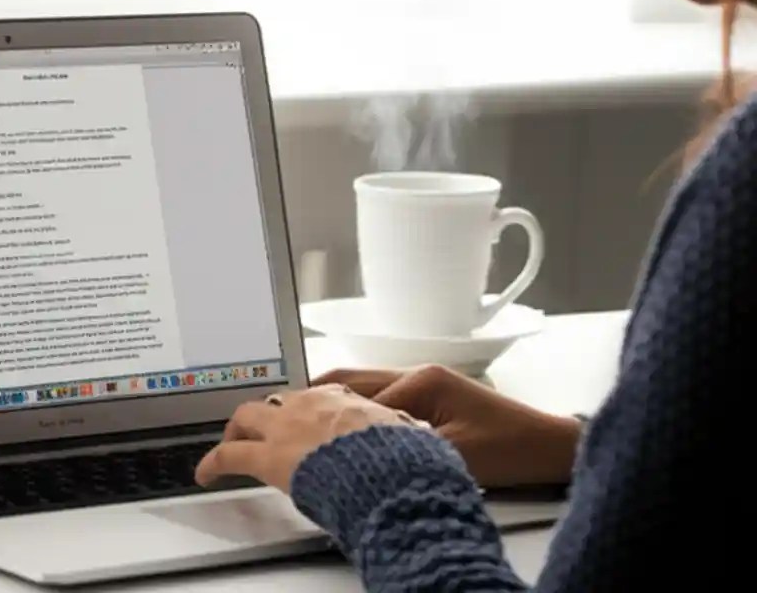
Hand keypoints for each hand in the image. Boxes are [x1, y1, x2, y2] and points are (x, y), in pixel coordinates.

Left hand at [194, 384, 423, 492]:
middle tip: (259, 428)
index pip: (318, 398)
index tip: (307, 418)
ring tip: (228, 443)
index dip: (307, 410)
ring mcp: (285, 426)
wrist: (387, 470)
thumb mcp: (408, 437)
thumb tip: (417, 440)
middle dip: (265, 414)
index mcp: (344, 401)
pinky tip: (204, 474)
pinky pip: (229, 455)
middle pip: (277, 401)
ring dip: (236, 430)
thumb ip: (402, 434)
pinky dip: (211, 464)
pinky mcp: (267, 455)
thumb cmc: (402, 459)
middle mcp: (310, 405)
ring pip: (247, 417)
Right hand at [312, 365, 581, 487]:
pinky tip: (339, 425)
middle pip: (348, 380)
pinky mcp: (427, 395)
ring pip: (360, 386)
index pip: (357, 401)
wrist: (550, 446)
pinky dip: (353, 408)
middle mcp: (415, 373)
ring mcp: (421, 381)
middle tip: (277, 413)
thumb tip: (358, 451)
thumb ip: (403, 448)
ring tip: (297, 418)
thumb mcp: (452, 455)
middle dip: (312, 397)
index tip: (295, 431)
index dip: (325, 420)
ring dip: (330, 401)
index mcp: (420, 382)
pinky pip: (377, 397)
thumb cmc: (510, 449)